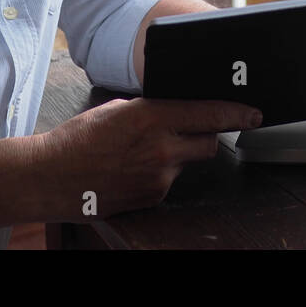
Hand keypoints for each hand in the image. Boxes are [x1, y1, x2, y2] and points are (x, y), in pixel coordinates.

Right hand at [34, 97, 260, 220]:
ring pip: (187, 163)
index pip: (210, 114)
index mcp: (152, 117)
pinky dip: (160, 173)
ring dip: (177, 155)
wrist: (50, 177)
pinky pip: (169, 181)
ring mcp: (158, 178)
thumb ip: (153, 107)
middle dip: (206, 135)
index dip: (237, 113)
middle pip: (209, 143)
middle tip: (191, 130)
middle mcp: (161, 149)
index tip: (255, 113)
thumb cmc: (78, 138)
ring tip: (142, 152)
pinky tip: (134, 169)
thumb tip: (178, 108)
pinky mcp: (152, 198)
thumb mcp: (118, 108)